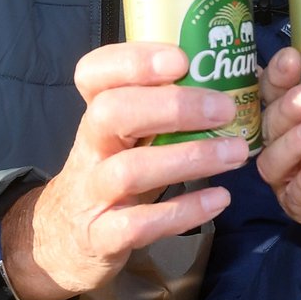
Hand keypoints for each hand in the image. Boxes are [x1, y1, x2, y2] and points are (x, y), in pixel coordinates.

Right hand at [0, 42, 247, 299]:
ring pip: (129, 170)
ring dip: (189, 158)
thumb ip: (163, 110)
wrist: (64, 239)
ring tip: (236, 153)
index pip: (93, 73)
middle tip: (224, 108)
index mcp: (98, 114)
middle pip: (112, 112)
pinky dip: (183, 211)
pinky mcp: (102, 236)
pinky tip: (219, 199)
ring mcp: (92, 192)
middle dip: (172, 106)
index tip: (181, 59)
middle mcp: (90, 147)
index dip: (134, 61)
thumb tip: (233, 82)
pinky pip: (138, 224)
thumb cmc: (112, 173)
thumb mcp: (127, 136)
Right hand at [255, 50, 300, 289]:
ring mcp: (289, 177)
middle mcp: (285, 143)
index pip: (276, 88)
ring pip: (275, 158)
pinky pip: (296, 195)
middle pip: (271, 119)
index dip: (279, 72)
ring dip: (294, 140)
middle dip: (287, 103)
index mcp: (297, 114)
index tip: (294, 56)